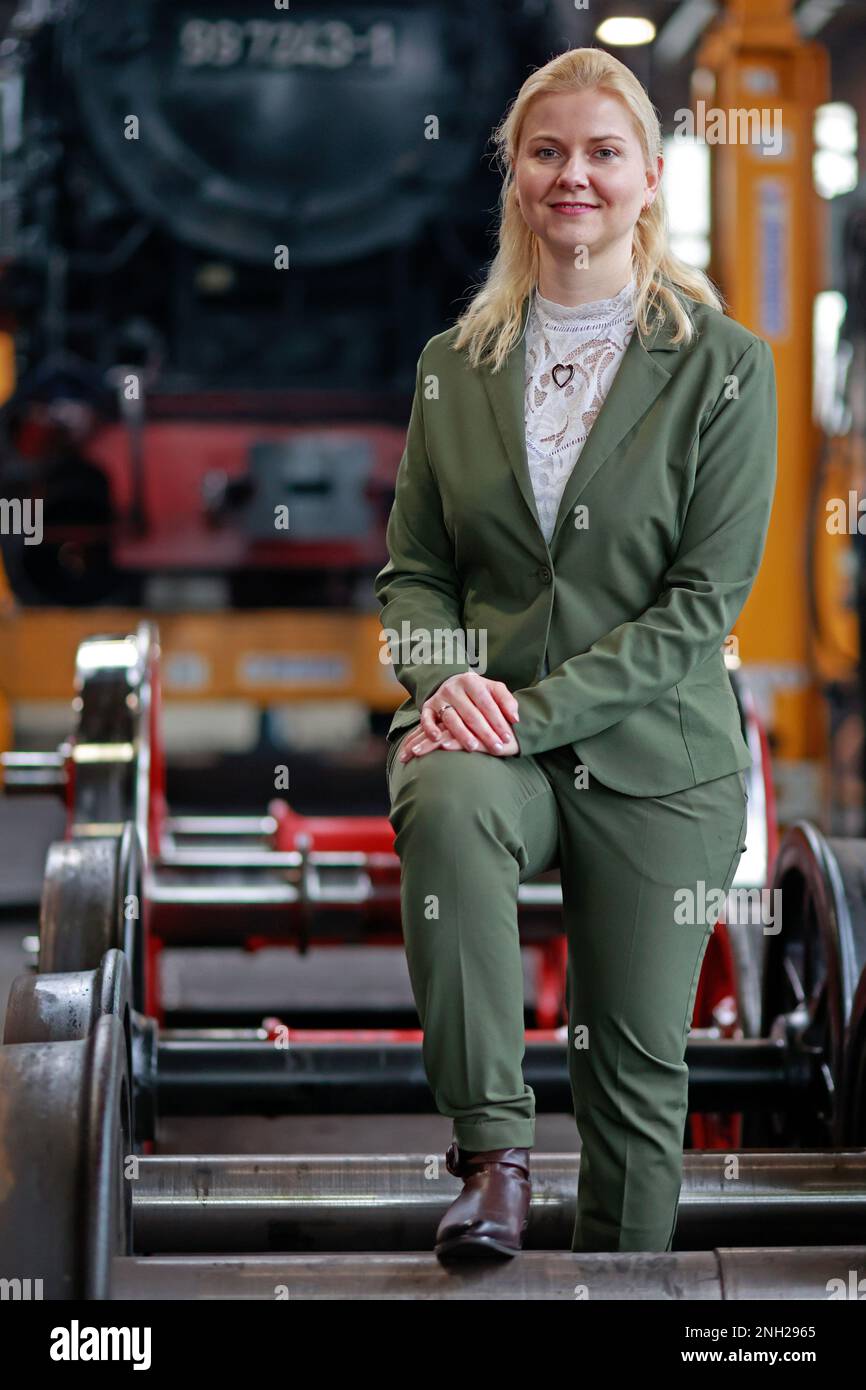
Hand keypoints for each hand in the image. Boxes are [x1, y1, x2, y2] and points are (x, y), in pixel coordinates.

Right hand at [400, 673, 519, 759]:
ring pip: (451, 718)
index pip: (487, 703)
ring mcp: (439, 698)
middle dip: (485, 732)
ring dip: (462, 734)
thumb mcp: (493, 689)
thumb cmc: (478, 692)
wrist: (452, 684)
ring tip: (474, 747)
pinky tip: (438, 739)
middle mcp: (453, 688)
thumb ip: (507, 701)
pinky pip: (426, 719)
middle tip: (497, 748)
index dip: (498, 721)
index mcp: (471, 681)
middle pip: (471, 713)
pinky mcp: (427, 707)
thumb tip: (515, 719)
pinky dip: (430, 728)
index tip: (508, 737)